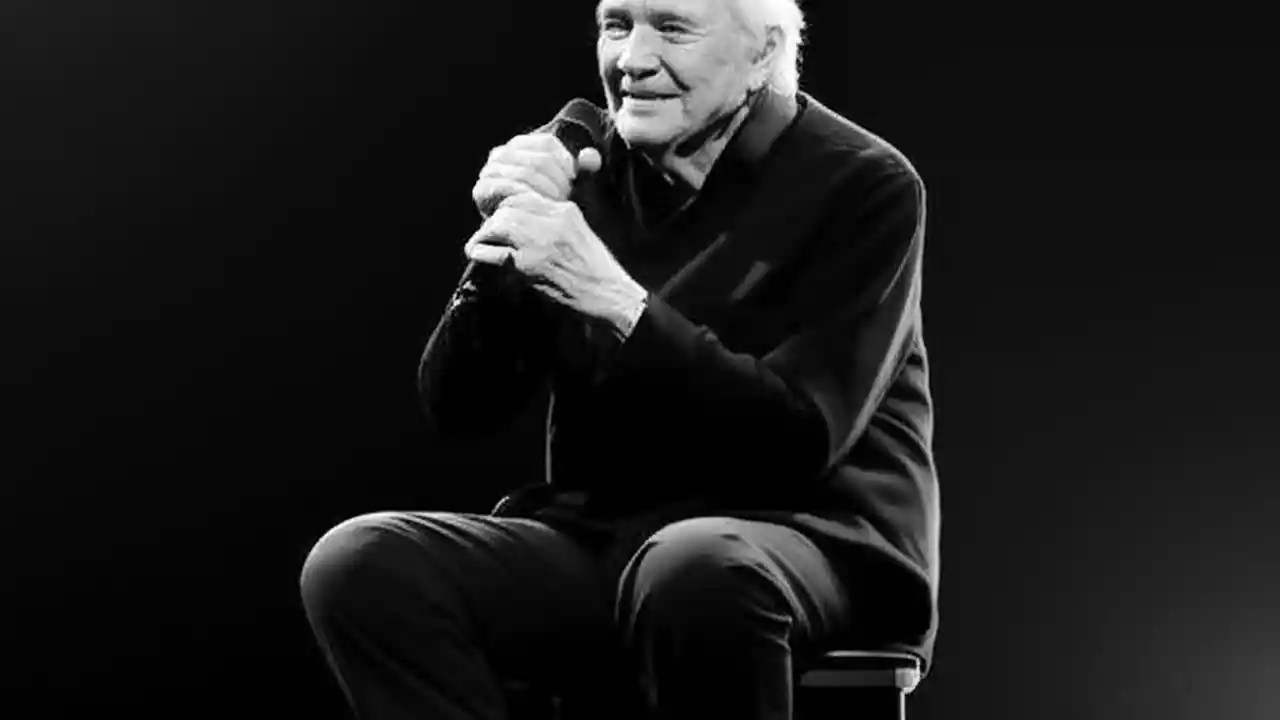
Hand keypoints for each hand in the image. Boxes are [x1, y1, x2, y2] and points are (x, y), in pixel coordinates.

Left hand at [464, 192, 645, 330]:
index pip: (524, 195)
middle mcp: (552, 222)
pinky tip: (480, 256)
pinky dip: (481, 253)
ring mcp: (540, 243)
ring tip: (484, 244)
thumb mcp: (579, 232)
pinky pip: (494, 252)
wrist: (609, 295)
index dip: (507, 205)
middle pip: (508, 207)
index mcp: (565, 211)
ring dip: (486, 234)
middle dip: (495, 219)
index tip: (501, 218)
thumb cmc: (595, 268)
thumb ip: (553, 220)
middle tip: (490, 233)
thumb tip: (522, 217)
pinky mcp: (530, 266)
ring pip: (499, 224)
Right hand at [472, 133, 602, 216]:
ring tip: (554, 203)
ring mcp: (490, 171)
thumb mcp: (573, 187)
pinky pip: (503, 187)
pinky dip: (523, 197)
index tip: (574, 180)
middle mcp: (502, 154)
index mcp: (523, 145)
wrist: (525, 232)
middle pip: (537, 161)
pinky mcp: (481, 189)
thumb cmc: (551, 205)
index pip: (548, 145)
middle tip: (566, 197)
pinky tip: (536, 207)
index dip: (565, 163)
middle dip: (556, 181)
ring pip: (522, 174)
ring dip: (542, 191)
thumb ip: (586, 171)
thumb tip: (591, 157)